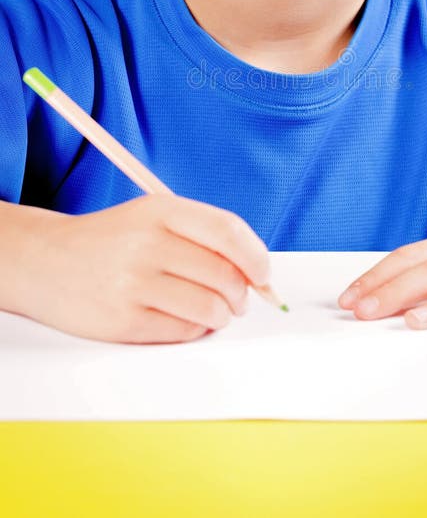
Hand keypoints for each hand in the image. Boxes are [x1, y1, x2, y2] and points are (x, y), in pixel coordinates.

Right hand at [12, 194, 269, 343]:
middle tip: (238, 299)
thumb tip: (257, 270)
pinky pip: (184, 331)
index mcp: (160, 210)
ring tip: (214, 310)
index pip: (228, 232)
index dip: (256, 257)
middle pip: (224, 275)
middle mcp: (147, 243)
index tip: (264, 274)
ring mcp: (133, 283)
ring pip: (210, 308)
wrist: (46, 262)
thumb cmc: (113, 240)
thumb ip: (203, 235)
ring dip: (222, 315)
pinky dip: (195, 329)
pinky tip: (184, 318)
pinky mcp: (123, 321)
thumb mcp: (153, 217)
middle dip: (241, 293)